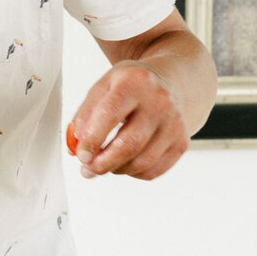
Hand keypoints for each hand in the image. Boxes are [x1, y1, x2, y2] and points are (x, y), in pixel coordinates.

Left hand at [68, 61, 188, 180]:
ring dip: (116, 169)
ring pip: (142, 162)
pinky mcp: (181, 142)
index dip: (91, 139)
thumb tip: (75, 145)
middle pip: (129, 144)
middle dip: (102, 163)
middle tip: (88, 169)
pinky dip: (133, 173)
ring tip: (103, 165)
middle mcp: (159, 102)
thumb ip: (86, 112)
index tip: (80, 155)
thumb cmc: (132, 85)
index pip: (109, 114)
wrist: (170, 82)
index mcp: (135, 82)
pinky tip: (124, 164)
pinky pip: (153, 170)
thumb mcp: (105, 85)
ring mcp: (174, 123)